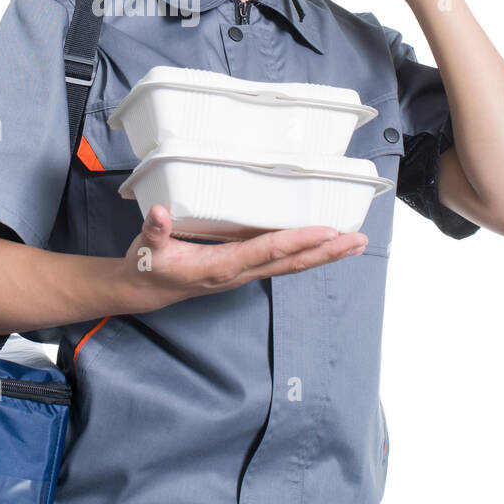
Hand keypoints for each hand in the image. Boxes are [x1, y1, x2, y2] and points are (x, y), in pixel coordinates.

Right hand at [119, 205, 368, 310]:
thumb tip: (159, 213)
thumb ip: (154, 230)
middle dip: (326, 252)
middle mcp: (239, 273)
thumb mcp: (146, 248)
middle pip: (291, 263)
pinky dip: (307, 254)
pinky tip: (324, 246)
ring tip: (354, 243)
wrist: (145, 291)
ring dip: (324, 255)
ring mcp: (244, 274)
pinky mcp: (244, 270)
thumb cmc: (148, 267)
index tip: (326, 231)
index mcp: (221, 267)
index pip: (266, 251)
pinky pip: (282, 263)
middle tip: (358, 240)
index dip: (296, 240)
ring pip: (291, 266)